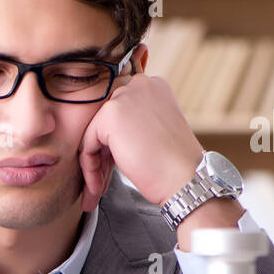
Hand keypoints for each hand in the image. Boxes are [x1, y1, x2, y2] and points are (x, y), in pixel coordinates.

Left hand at [75, 73, 204, 211]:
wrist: (185, 177)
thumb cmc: (174, 162)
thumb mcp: (155, 130)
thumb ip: (133, 123)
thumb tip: (107, 133)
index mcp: (153, 86)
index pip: (119, 113)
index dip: (114, 144)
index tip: (113, 167)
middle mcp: (139, 85)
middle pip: (104, 123)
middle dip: (102, 155)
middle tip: (102, 181)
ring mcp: (124, 97)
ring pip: (93, 134)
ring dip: (95, 164)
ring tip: (98, 188)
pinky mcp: (110, 115)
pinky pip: (87, 145)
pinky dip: (90, 168)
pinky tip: (98, 186)